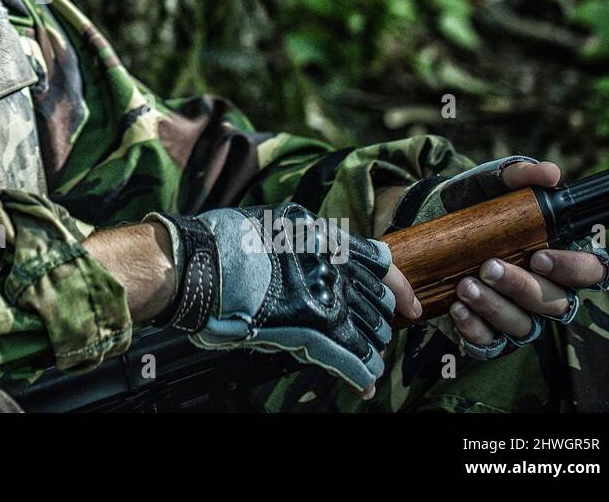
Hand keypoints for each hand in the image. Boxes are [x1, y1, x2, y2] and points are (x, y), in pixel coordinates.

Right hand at [187, 204, 419, 397]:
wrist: (202, 263)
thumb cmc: (228, 242)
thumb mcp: (278, 224)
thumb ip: (306, 240)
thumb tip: (318, 252)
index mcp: (328, 241)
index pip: (383, 265)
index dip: (399, 288)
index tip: (407, 304)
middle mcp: (336, 270)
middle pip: (380, 303)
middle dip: (379, 320)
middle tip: (374, 332)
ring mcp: (327, 302)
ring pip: (371, 333)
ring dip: (371, 347)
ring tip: (366, 358)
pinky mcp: (314, 333)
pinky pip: (353, 360)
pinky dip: (361, 374)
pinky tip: (364, 384)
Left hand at [449, 160, 608, 347]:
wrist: (425, 221)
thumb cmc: (474, 204)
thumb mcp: (492, 185)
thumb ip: (521, 176)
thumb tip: (550, 174)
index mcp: (558, 257)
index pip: (590, 272)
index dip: (571, 268)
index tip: (540, 256)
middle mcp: (545, 290)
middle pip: (555, 302)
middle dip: (522, 286)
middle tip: (489, 266)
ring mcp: (517, 312)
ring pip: (523, 325)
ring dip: (495, 306)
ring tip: (465, 284)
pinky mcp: (486, 328)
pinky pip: (489, 341)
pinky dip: (474, 328)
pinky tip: (456, 308)